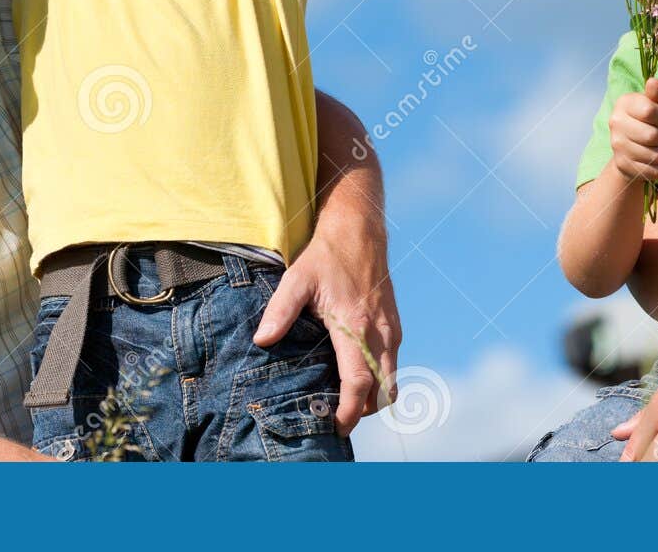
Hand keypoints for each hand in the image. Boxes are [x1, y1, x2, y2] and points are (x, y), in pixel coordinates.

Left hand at [254, 232, 400, 436]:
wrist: (359, 230)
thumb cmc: (326, 256)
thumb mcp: (297, 279)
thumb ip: (280, 311)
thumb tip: (262, 340)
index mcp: (355, 327)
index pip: (359, 384)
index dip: (350, 412)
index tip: (335, 427)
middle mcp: (380, 333)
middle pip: (382, 391)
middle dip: (363, 411)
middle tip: (336, 418)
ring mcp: (392, 329)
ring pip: (391, 379)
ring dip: (373, 395)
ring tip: (344, 399)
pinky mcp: (395, 325)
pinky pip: (392, 363)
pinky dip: (379, 377)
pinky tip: (354, 372)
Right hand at [609, 78, 657, 184]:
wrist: (638, 145)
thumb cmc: (654, 120)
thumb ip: (657, 94)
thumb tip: (653, 81)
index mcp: (624, 104)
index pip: (649, 111)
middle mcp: (615, 123)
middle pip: (652, 136)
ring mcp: (617, 145)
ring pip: (655, 156)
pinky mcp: (623, 165)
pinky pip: (654, 171)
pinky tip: (657, 159)